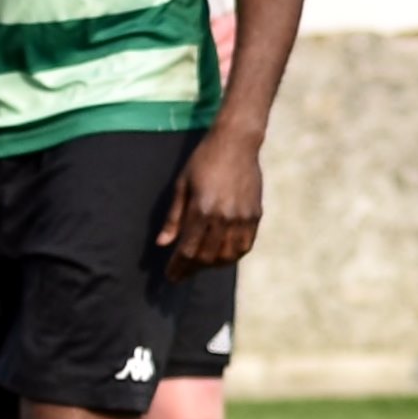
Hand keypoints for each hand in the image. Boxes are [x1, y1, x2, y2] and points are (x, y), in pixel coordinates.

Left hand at [159, 124, 266, 272]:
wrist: (236, 143)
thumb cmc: (204, 160)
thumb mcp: (182, 185)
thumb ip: (173, 217)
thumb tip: (162, 243)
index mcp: (202, 209)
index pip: (188, 249)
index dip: (178, 267)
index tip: (171, 275)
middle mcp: (223, 217)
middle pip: (206, 256)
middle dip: (192, 269)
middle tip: (182, 273)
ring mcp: (242, 217)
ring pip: (227, 255)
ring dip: (212, 265)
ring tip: (200, 265)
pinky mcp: (255, 215)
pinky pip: (244, 246)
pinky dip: (232, 256)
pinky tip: (223, 256)